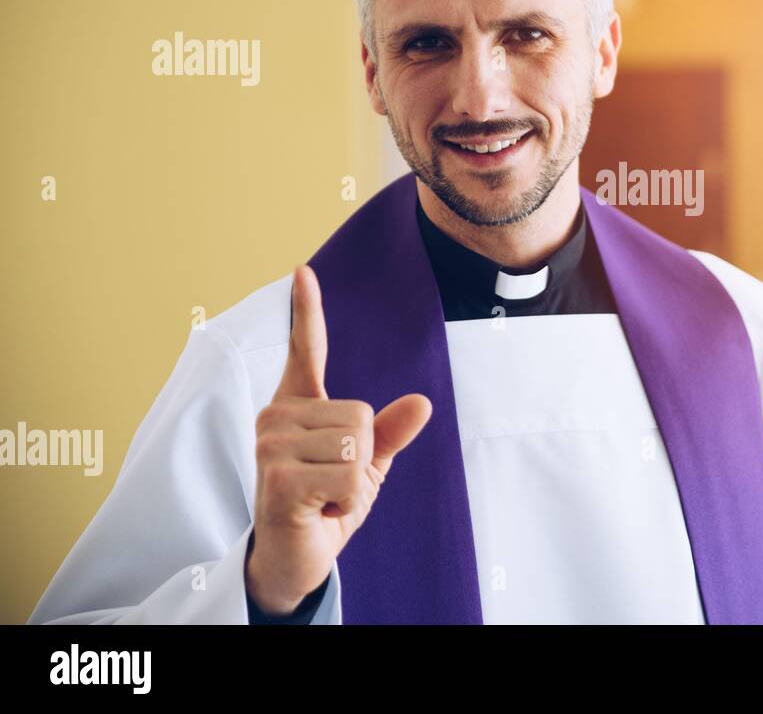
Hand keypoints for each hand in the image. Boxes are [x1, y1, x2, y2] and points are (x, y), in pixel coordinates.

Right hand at [244, 264, 431, 615]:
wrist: (293, 560)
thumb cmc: (323, 506)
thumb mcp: (366, 466)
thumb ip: (389, 433)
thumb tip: (423, 402)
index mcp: (295, 407)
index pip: (305, 351)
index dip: (307, 310)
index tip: (302, 270)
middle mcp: (275, 417)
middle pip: (361, 413)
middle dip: (363, 459)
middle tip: (331, 485)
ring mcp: (271, 445)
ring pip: (358, 444)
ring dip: (354, 484)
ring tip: (324, 498)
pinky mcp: (278, 477)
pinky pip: (349, 477)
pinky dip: (347, 503)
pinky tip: (318, 512)